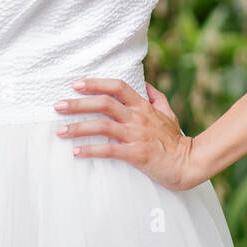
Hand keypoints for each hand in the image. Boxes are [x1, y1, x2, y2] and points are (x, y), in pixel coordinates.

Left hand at [55, 78, 202, 191]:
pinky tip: (76, 152)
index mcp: (143, 106)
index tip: (76, 84)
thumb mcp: (168, 113)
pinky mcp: (136, 154)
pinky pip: (109, 150)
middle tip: (58, 106)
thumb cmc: (175, 139)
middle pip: (104, 104)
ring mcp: (136, 135)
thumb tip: (145, 83)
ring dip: (78, 127)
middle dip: (78, 104)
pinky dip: (91, 150)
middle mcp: (137, 117)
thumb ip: (156, 97)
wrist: (189, 163)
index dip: (96, 83)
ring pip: (102, 126)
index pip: (117, 87)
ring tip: (61, 131)